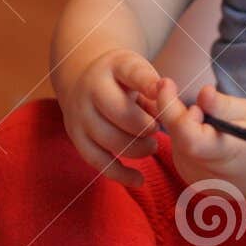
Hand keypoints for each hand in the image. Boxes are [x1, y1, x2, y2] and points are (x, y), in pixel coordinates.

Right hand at [61, 49, 160, 187]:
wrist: (80, 76)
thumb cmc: (120, 78)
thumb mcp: (136, 71)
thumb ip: (154, 89)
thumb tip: (170, 113)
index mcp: (114, 66)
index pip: (132, 72)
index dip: (148, 83)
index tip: (163, 91)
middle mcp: (92, 89)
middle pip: (119, 112)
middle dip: (144, 125)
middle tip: (157, 129)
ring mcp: (80, 114)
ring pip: (109, 139)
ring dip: (136, 149)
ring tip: (152, 146)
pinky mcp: (76, 136)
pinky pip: (97, 160)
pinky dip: (119, 173)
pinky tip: (139, 179)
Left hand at [154, 77, 245, 193]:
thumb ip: (225, 106)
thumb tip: (202, 93)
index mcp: (228, 156)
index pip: (188, 136)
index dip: (171, 108)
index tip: (167, 82)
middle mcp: (212, 175)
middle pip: (179, 139)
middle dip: (180, 114)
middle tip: (205, 103)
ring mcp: (203, 184)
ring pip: (177, 147)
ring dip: (184, 127)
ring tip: (211, 120)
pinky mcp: (198, 187)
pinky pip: (182, 157)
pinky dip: (187, 141)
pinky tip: (208, 135)